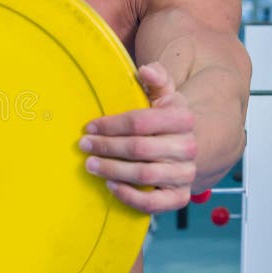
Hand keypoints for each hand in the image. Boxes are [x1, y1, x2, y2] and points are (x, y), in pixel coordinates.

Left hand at [79, 62, 197, 213]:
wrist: (181, 146)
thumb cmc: (162, 118)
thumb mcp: (162, 95)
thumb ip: (156, 79)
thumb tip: (146, 69)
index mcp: (182, 119)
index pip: (140, 122)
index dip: (111, 125)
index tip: (89, 127)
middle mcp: (188, 148)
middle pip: (139, 149)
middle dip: (106, 147)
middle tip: (83, 145)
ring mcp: (185, 174)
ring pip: (143, 175)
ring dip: (111, 170)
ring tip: (90, 164)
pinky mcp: (178, 197)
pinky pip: (153, 203)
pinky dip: (129, 196)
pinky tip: (110, 186)